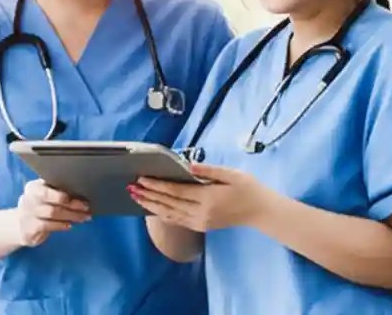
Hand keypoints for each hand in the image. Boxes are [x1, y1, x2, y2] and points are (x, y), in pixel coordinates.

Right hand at [13, 179, 89, 246]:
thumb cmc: (38, 208)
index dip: (65, 193)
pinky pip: (48, 226)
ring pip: (53, 213)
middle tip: (87, 207)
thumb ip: (58, 192)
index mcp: (33, 187)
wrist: (20, 226)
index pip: (49, 186)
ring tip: (83, 217)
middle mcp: (28, 198)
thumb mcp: (44, 197)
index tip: (82, 196)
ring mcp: (27, 214)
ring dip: (71, 215)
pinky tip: (69, 225)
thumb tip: (82, 192)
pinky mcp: (29, 228)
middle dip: (73, 204)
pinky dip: (61, 225)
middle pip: (54, 200)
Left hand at [129, 163, 273, 232]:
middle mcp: (200, 213)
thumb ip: (208, 170)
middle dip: (149, 195)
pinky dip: (162, 214)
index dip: (157, 185)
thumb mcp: (231, 173)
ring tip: (136, 197)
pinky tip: (153, 208)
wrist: (259, 211)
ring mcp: (200, 222)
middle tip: (131, 187)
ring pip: (169, 214)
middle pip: (169, 203)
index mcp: (207, 198)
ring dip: (151, 205)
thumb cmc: (247, 188)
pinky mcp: (200, 226)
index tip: (142, 179)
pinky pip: (177, 220)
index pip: (176, 191)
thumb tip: (187, 165)